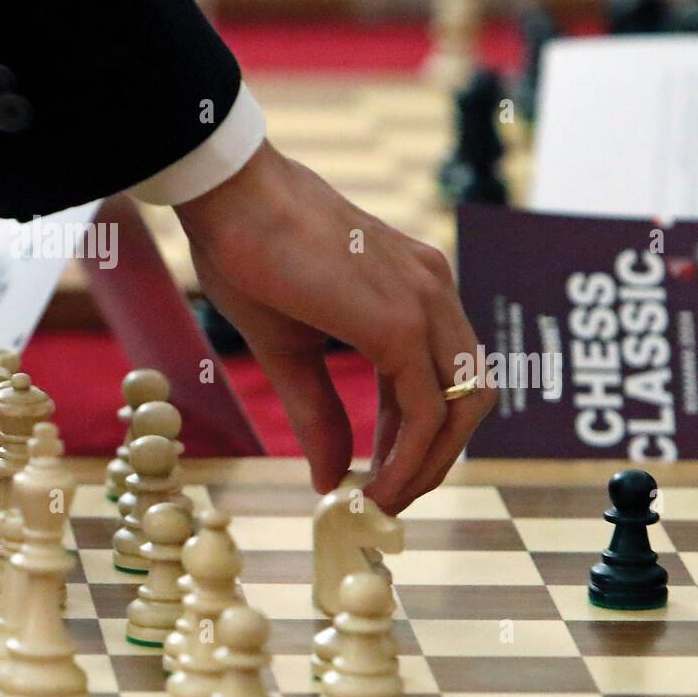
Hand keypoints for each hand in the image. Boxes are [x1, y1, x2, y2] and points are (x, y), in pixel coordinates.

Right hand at [174, 141, 493, 513]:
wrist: (228, 195)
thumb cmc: (249, 256)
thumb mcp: (289, 349)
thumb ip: (320, 414)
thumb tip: (331, 479)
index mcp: (417, 291)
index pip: (443, 378)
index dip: (419, 437)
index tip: (383, 476)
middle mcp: (434, 293)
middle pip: (469, 396)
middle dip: (436, 457)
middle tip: (390, 496)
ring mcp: (426, 302)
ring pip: (462, 406)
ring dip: (429, 465)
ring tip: (383, 502)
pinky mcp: (402, 320)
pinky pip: (428, 410)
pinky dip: (410, 458)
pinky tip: (376, 486)